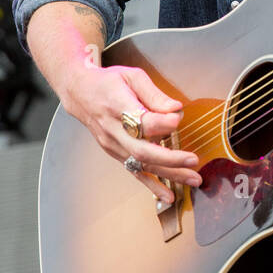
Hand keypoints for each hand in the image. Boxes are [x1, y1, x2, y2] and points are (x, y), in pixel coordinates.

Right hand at [63, 65, 202, 204]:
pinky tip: (169, 196)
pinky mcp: (115, 153)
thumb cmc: (109, 82)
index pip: (140, 120)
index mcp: (116, 105)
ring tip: (192, 179)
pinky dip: (153, 185)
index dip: (161, 122)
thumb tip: (176, 109)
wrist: (80, 92)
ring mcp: (113, 145)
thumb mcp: (132, 76)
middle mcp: (113, 129)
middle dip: (170, 159)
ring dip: (169, 174)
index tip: (177, 119)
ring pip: (141, 164)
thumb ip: (155, 94)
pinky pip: (135, 172)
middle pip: (141, 149)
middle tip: (193, 160)